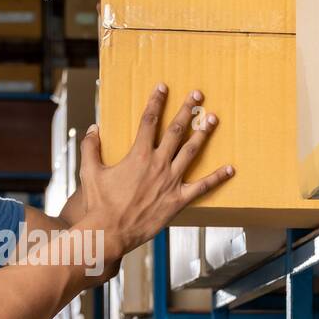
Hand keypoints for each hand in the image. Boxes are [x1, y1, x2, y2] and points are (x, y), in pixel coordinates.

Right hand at [74, 84, 233, 265]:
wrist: (111, 231)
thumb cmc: (99, 204)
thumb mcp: (89, 172)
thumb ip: (90, 148)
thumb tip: (93, 129)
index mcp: (138, 154)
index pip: (148, 120)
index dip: (156, 101)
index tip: (163, 87)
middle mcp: (158, 163)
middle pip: (176, 130)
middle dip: (187, 110)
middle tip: (197, 95)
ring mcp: (171, 181)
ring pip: (191, 151)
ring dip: (203, 133)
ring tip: (213, 119)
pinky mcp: (178, 200)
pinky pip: (202, 187)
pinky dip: (217, 178)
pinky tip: (230, 169)